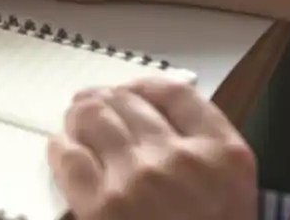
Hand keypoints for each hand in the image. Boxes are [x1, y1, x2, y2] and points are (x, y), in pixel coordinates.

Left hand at [50, 77, 256, 219]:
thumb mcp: (228, 192)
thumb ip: (200, 149)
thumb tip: (147, 109)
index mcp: (223, 155)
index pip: (176, 92)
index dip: (144, 85)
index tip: (130, 90)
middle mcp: (179, 159)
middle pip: (126, 100)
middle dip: (105, 100)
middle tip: (92, 104)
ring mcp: (137, 179)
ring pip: (92, 117)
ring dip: (79, 115)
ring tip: (75, 121)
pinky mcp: (99, 204)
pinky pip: (67, 153)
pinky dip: (60, 145)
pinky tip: (61, 147)